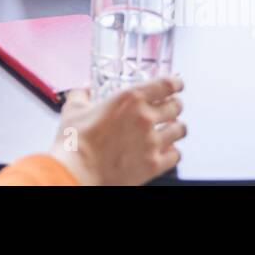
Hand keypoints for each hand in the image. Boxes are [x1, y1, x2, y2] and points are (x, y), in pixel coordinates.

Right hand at [47, 76, 185, 185]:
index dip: (176, 83)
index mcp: (130, 99)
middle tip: (170, 107)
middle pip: (177, 106)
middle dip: (175, 105)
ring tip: (170, 128)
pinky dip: (173, 151)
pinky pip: (176, 154)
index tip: (177, 84)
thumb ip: (81, 95)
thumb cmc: (75, 142)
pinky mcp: (154, 164)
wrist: (78, 171)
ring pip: (180, 130)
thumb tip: (83, 91)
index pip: (166, 84)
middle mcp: (145, 117)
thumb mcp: (74, 109)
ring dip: (176, 127)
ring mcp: (152, 142)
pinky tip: (166, 149)